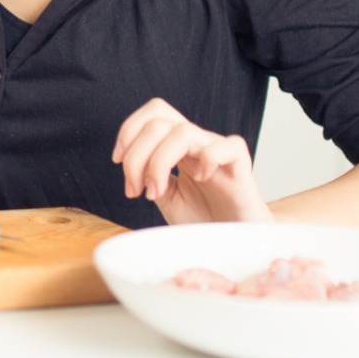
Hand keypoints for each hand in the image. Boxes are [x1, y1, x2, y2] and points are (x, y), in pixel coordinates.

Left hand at [111, 98, 272, 225]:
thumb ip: (150, 178)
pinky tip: (201, 179)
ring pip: (183, 131)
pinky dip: (208, 158)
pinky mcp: (240, 167)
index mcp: (178, 147)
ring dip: (158, 162)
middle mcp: (196, 143)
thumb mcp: (167, 199)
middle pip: (159, 121)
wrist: (236, 243)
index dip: (129, 130)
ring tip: (156, 193)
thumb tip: (131, 168)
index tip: (118, 161)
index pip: (154, 114)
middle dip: (136, 155)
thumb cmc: (205, 219)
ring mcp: (218, 152)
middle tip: (136, 191)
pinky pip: (228, 145)